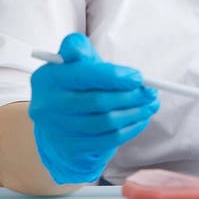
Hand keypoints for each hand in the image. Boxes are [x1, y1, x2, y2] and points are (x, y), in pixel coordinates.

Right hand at [29, 32, 158, 183]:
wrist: (56, 123)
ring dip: (135, 113)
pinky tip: (140, 119)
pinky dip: (130, 129)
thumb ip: (78, 48)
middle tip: (151, 92)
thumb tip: (83, 55)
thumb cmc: (72, 84)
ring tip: (150, 105)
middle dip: (131, 96)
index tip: (138, 78)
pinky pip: (108, 140)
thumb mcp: (72, 61)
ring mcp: (58, 131)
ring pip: (106, 122)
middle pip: (98, 102)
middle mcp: (48, 106)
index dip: (114, 77)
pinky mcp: (71, 150)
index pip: (83, 75)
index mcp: (48, 78)